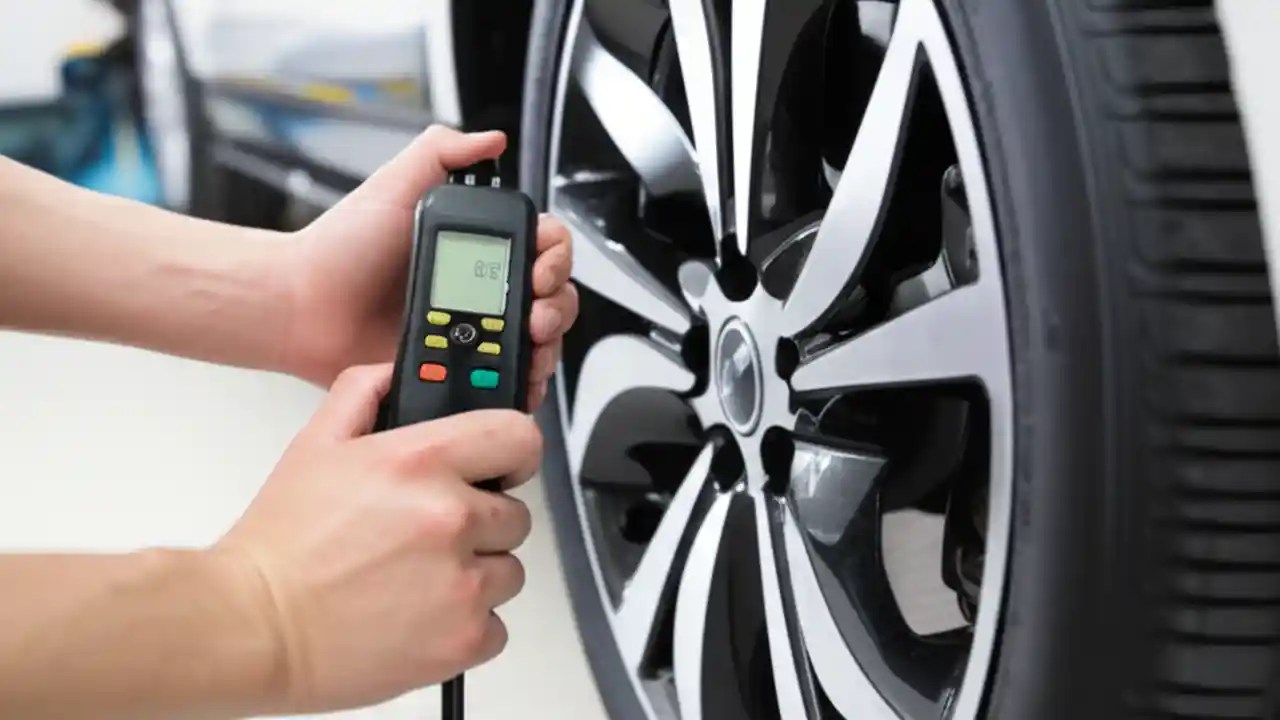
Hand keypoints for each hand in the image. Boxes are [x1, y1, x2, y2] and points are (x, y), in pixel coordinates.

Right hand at [214, 364, 540, 712]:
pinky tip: (419, 617)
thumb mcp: (315, 444)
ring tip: (416, 580)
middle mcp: (450, 518)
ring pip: (509, 571)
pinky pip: (497, 626)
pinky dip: (466, 627)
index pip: (519, 438)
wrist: (254, 627)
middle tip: (427, 537)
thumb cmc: (282, 545)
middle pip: (516, 514)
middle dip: (481, 524)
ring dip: (475, 576)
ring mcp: (462, 583)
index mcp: (421, 462)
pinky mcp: (464, 639)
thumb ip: (363, 393)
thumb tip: (397, 372)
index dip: (512, 454)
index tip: (500, 469)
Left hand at [278, 126, 577, 409]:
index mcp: (475, 246)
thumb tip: (491, 139)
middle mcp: (481, 289)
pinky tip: (521, 381)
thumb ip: (440, 151)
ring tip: (530, 347)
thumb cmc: (340, 248)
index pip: (542, 246)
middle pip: (553, 297)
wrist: (303, 307)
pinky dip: (523, 384)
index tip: (539, 270)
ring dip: (548, 346)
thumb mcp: (393, 183)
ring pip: (539, 342)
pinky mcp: (458, 372)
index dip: (555, 258)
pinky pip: (506, 382)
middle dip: (558, 305)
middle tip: (536, 314)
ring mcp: (473, 333)